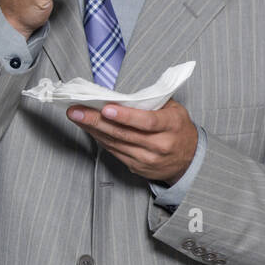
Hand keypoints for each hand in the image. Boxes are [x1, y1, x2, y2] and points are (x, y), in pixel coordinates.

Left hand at [66, 98, 197, 183]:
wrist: (189, 159)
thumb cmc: (177, 128)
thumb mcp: (174, 110)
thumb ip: (152, 102)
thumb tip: (120, 97)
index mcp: (172, 126)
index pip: (147, 121)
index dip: (125, 116)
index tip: (106, 109)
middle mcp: (160, 145)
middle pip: (124, 133)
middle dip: (96, 121)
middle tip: (76, 111)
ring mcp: (148, 159)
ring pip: (115, 143)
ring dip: (93, 130)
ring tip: (76, 116)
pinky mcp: (137, 167)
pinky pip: (114, 152)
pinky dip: (100, 139)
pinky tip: (89, 129)